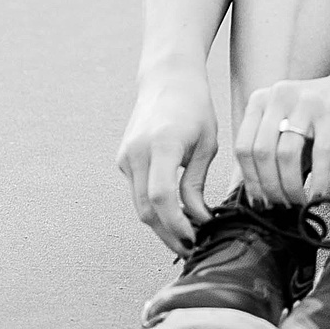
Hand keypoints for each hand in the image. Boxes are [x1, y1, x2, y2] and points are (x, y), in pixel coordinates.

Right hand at [116, 71, 218, 251]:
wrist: (168, 78)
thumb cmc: (195, 107)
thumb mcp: (206, 144)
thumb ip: (197, 184)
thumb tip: (198, 220)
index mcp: (161, 145)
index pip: (161, 198)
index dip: (175, 225)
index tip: (194, 240)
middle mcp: (136, 153)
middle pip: (146, 209)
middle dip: (167, 234)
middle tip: (190, 250)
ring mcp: (125, 157)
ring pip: (139, 205)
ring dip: (160, 225)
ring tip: (185, 237)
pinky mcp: (122, 160)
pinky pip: (137, 192)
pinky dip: (153, 207)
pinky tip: (173, 215)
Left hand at [236, 70, 329, 210]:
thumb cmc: (318, 113)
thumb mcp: (285, 124)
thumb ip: (269, 151)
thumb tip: (256, 193)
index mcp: (261, 100)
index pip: (243, 146)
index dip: (250, 179)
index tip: (259, 199)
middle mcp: (280, 96)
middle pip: (262, 151)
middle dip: (270, 186)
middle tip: (280, 203)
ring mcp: (307, 102)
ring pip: (287, 154)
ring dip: (290, 186)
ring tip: (297, 200)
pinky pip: (321, 153)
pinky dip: (318, 179)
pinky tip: (317, 193)